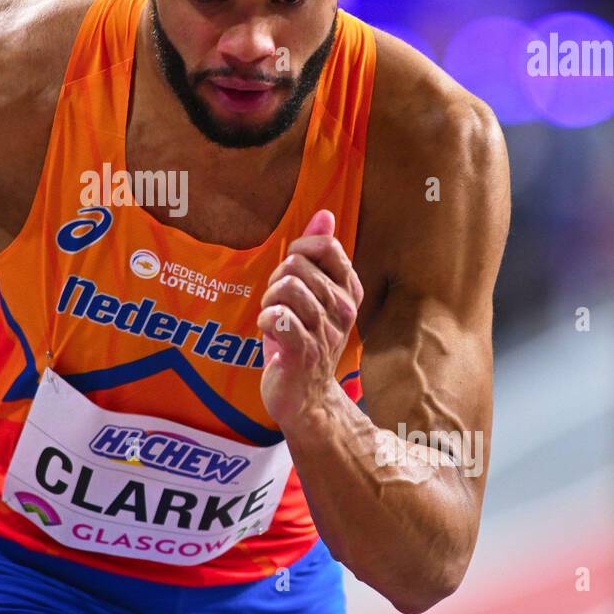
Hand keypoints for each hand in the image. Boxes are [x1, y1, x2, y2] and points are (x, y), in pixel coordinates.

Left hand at [257, 209, 363, 428]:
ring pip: (286, 287)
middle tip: (279, 306)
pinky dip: (265, 320)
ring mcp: (326, 332)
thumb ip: (318, 253)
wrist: (305, 399)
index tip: (293, 275)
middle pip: (297, 265)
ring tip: (275, 321)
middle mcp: (343, 310)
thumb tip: (325, 214)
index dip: (299, 252)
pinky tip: (270, 333)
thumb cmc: (304, 340)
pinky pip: (278, 317)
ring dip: (269, 301)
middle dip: (277, 281)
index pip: (327, 247)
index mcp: (349, 291)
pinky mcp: (304, 353)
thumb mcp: (313, 294)